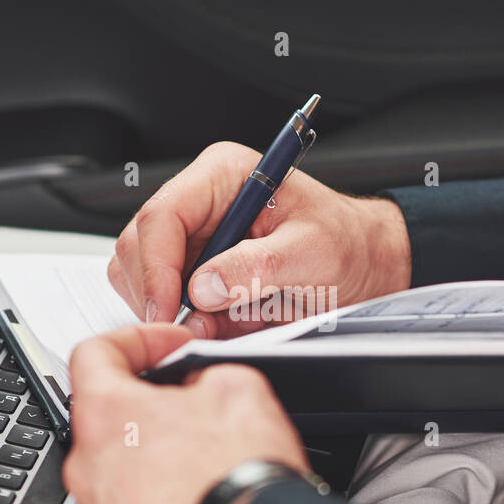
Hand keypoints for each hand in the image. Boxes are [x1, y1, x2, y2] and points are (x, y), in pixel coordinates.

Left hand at [63, 324, 307, 503]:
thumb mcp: (239, 387)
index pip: (94, 354)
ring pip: (118, 477)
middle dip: (148, 410)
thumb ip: (203, 375)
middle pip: (106, 422)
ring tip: (202, 469)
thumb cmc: (240, 482)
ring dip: (152, 465)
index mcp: (108, 416)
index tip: (166, 349)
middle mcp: (89, 471)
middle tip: (193, 410)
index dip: (136, 340)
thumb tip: (199, 388)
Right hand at [108, 141, 411, 337]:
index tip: (168, 309)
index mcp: (223, 176)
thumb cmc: (346, 244)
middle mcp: (201, 201)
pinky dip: (181, 319)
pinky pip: (162, 297)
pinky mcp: (194, 268)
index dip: (156, 267)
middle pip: (140, 245)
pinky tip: (218, 322)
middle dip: (156, 291)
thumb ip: (259, 267)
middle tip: (188, 327)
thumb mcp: (314, 253)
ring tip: (216, 322)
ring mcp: (194, 236)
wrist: (364, 265)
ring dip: (167, 307)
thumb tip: (204, 287)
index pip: (162, 216)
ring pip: (140, 273)